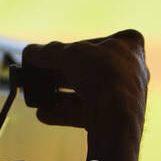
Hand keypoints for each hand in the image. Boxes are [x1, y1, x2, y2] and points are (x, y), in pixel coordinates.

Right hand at [22, 30, 148, 140]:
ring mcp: (124, 97)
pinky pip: (86, 113)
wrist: (118, 116)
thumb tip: (29, 52)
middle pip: (89, 70)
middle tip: (40, 75)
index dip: (75, 46)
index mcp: (129, 46)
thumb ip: (48, 53)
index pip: (98, 40)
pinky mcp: (115, 119)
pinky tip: (43, 114)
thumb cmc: (102, 75)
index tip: (56, 53)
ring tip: (38, 96)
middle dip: (60, 74)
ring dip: (59, 96)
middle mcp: (131, 71)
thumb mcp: (69, 55)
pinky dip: (64, 113)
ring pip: (86, 93)